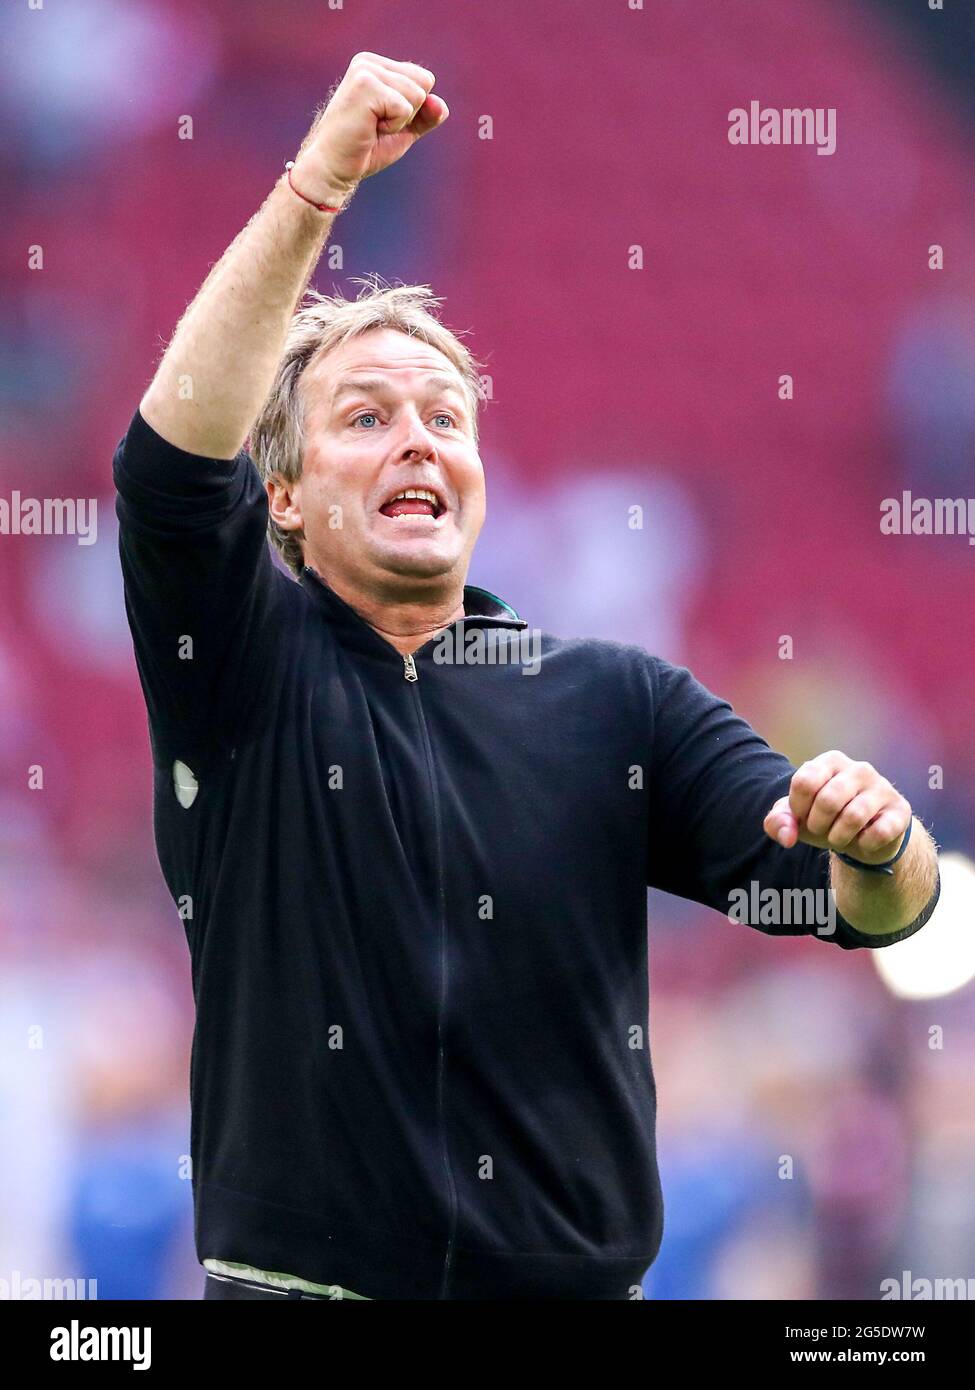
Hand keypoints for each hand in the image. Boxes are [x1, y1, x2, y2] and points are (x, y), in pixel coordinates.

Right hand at [291, 52, 447, 204]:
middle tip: (377, 126)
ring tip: (372, 126)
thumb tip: (441, 104)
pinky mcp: (365, 85)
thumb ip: (426, 116)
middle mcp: (368, 62)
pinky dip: (393, 126)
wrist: (334, 168)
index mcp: (376, 65)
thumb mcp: (403, 130)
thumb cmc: (365, 150)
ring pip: (417, 95)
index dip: (413, 110)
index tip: (383, 121)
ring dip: (399, 121)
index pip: (424, 79)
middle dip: (409, 114)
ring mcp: (365, 70)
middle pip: (424, 83)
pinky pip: (404, 108)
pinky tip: (369, 127)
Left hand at [763, 750, 911, 867]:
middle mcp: (858, 769)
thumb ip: (778, 822)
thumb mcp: (796, 819)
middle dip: (818, 826)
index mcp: (829, 761)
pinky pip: (878, 833)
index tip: (803, 816)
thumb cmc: (826, 820)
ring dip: (838, 838)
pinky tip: (864, 840)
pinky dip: (864, 845)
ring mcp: (882, 787)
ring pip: (853, 817)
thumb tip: (786, 835)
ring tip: (839, 837)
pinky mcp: (900, 810)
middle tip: (822, 830)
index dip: (799, 809)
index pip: (804, 782)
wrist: (866, 838)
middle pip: (828, 800)